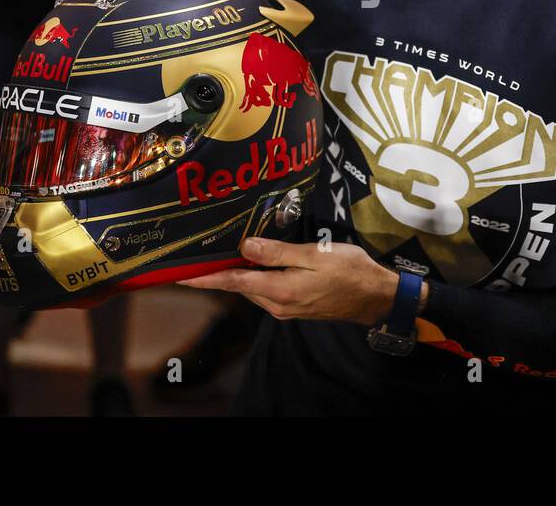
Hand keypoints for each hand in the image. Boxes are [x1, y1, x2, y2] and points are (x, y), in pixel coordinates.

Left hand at [178, 237, 403, 324]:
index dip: (205, 278)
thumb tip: (244, 248)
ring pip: (253, 287)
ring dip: (238, 273)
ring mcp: (286, 308)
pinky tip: (256, 261)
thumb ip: (277, 253)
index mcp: (279, 291)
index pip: (233, 282)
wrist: (376, 297)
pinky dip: (256, 276)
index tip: (179, 274)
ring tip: (224, 252)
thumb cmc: (350, 271)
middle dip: (219, 271)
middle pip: (240, 285)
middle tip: (202, 250)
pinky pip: (267, 289)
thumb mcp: (315, 254)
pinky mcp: (295, 306)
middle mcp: (277, 304)